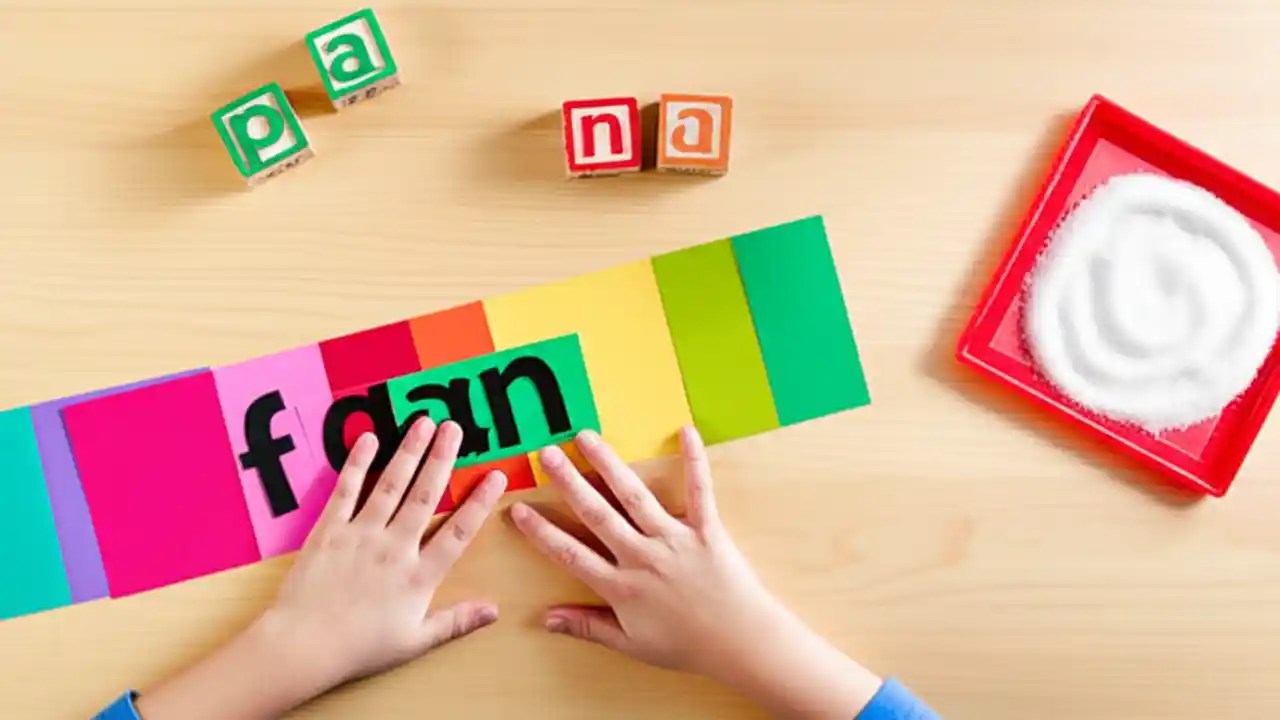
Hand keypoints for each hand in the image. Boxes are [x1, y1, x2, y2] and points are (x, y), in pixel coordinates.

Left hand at [262, 418, 507, 687]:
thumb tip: (494, 611)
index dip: (479, 503)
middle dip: (442, 459)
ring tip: (423, 422)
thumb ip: (456, 622)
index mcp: (418, 576)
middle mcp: (394, 548)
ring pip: (391, 485)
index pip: (458, 533)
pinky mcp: (330, 530)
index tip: (496, 476)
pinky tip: (370, 439)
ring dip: (409, 451)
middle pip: (425, 495)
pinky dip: (357, 464)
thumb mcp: (414, 641)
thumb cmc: (360, 648)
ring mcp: (361, 535)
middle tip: (455, 428)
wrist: (303, 645)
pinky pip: (346, 490)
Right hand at [510, 426, 882, 719]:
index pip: (571, 554)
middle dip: (568, 482)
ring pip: (634, 496)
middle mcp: (642, 558)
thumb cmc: (687, 645)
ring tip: (586, 437)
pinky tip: (685, 432)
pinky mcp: (706, 529)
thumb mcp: (632, 644)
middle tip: (546, 454)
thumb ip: (588, 627)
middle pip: (597, 514)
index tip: (518, 509)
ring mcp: (674, 540)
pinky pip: (699, 490)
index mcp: (621, 587)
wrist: (741, 642)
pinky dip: (694, 460)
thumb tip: (546, 619)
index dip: (541, 532)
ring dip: (608, 464)